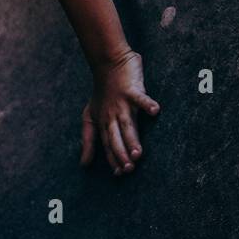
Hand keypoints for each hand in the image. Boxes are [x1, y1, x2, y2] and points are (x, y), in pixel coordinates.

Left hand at [81, 49, 159, 174]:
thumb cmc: (102, 93)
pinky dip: (147, 103)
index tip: (120, 174)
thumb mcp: (90, 116)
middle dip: (121, 153)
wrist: (109, 64)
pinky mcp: (131, 90)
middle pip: (116, 137)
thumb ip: (89, 140)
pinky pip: (140, 97)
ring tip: (138, 152)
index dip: (113, 158)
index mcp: (103, 121)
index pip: (107, 144)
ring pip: (127, 123)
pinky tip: (155, 110)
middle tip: (128, 169)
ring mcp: (121, 103)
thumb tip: (82, 164)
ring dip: (132, 138)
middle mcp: (111, 114)